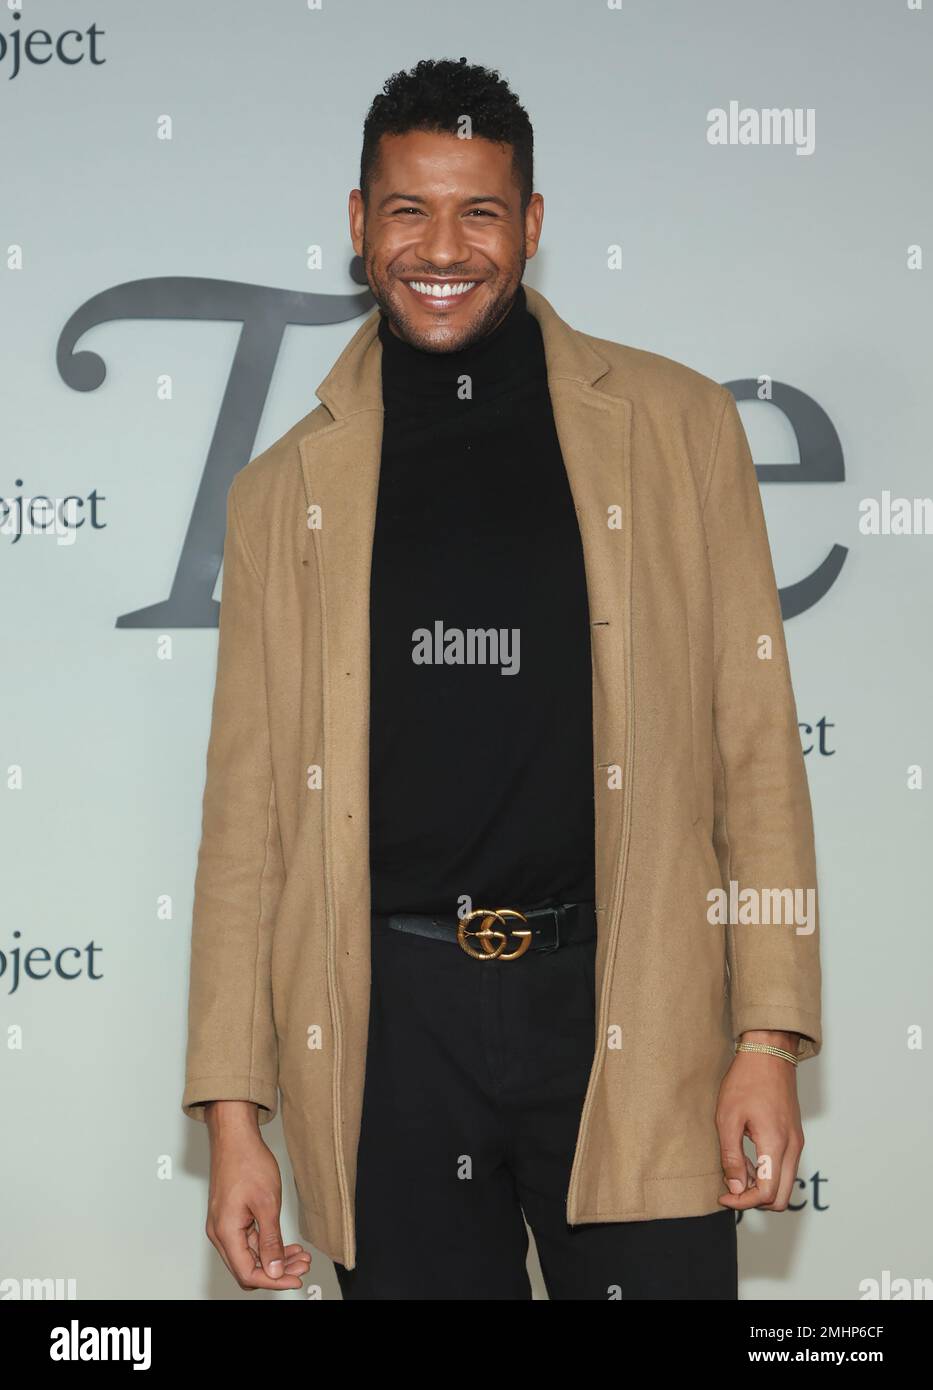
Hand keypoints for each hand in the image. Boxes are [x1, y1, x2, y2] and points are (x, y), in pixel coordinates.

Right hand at [204, 1101, 312, 1290]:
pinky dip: (268, 1245)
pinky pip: (249, 1241)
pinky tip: (287, 1244)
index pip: (248, 1273)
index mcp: (226, 1232)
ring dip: (274, 1258)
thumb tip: (274, 1270)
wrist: (235, 1137)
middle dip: (277, 1271)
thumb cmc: (247, 1162)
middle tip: (303, 1266)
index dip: (274, 1281)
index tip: (295, 1279)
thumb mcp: (267, 1203)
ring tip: (300, 1255)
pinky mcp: (231, 1217)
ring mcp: (224, 1225)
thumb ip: (271, 1240)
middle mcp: (221, 1232)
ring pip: (250, 1255)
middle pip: (248, 1268)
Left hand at [715, 1031, 804, 1211]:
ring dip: (761, 1186)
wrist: (769, 1052)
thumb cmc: (746, 1081)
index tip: (723, 1196)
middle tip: (731, 1187)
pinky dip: (768, 1172)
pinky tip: (749, 1158)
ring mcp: (797, 1142)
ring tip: (737, 1168)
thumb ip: (732, 1157)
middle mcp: (792, 1147)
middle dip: (754, 1200)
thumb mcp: (728, 1119)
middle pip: (781, 1197)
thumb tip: (734, 1189)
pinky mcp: (795, 1136)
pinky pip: (786, 1167)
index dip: (743, 1202)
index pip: (766, 1194)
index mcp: (775, 1144)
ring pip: (784, 1183)